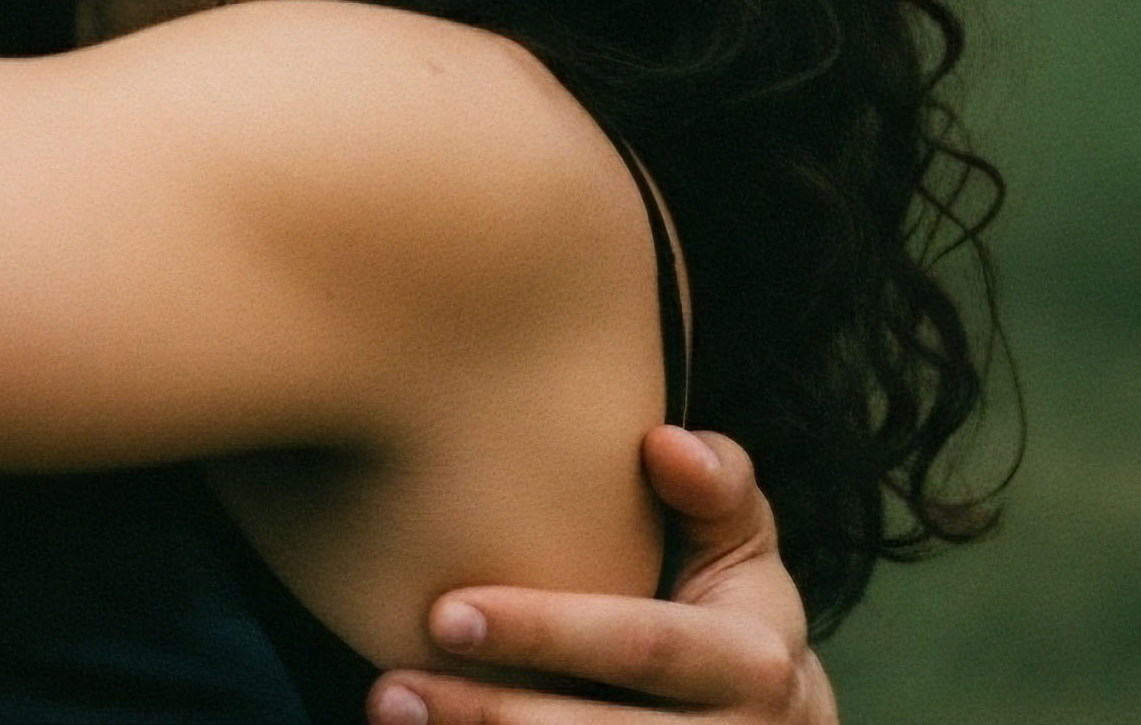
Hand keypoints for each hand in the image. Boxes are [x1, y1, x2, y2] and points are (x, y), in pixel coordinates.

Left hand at [368, 428, 833, 724]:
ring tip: (390, 709)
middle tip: (391, 684)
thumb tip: (661, 442)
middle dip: (488, 712)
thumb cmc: (735, 614)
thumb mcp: (745, 551)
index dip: (545, 632)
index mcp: (749, 661)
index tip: (445, 612)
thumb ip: (716, 490)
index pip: (639, 645)